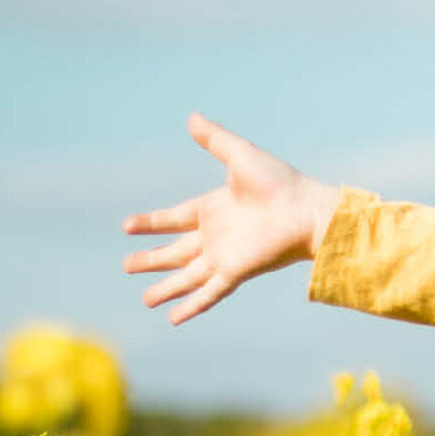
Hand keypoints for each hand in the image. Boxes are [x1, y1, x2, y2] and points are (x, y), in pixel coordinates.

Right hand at [121, 113, 342, 325]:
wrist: (307, 211)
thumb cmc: (280, 183)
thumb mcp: (240, 155)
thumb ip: (214, 139)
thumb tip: (192, 116)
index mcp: (214, 208)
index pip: (174, 218)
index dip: (151, 223)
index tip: (127, 226)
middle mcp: (217, 235)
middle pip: (176, 252)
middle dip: (152, 259)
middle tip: (126, 266)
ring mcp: (224, 256)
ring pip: (187, 276)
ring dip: (166, 287)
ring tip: (145, 300)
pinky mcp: (234, 271)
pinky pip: (208, 292)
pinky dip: (191, 305)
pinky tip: (174, 318)